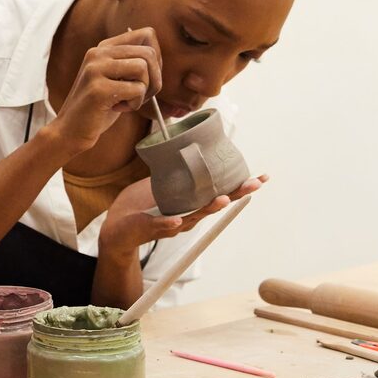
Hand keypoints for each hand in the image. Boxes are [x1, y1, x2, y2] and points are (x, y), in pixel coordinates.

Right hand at [42, 28, 163, 155]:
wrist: (69, 130)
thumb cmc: (98, 108)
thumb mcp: (115, 79)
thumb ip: (131, 64)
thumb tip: (159, 58)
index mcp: (103, 47)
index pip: (147, 34)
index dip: (157, 59)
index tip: (147, 77)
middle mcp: (98, 53)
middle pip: (149, 53)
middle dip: (155, 79)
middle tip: (141, 95)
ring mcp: (96, 69)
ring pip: (144, 68)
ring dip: (144, 91)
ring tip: (129, 101)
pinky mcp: (98, 89)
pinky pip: (136, 90)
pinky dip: (134, 104)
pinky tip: (118, 108)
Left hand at [99, 174, 267, 256]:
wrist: (115, 228)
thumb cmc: (138, 207)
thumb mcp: (158, 184)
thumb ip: (174, 173)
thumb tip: (185, 148)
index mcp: (191, 204)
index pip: (219, 193)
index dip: (239, 186)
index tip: (261, 178)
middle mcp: (187, 215)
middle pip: (215, 205)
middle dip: (235, 194)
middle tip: (254, 184)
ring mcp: (171, 224)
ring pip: (194, 216)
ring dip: (209, 208)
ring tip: (223, 199)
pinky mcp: (151, 229)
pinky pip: (162, 227)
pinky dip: (170, 224)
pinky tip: (177, 221)